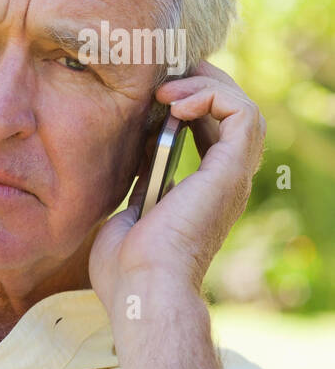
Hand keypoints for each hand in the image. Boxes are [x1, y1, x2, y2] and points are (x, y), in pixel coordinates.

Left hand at [89, 59, 266, 310]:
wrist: (141, 289)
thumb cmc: (125, 267)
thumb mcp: (128, 209)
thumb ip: (141, 180)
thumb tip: (135, 151)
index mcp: (202, 190)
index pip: (210, 129)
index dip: (186, 102)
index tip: (148, 94)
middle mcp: (223, 181)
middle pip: (230, 112)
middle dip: (198, 84)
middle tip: (160, 79)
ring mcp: (230, 176)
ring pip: (242, 107)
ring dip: (205, 85)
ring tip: (165, 90)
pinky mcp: (230, 172)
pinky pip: (243, 114)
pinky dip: (213, 96)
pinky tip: (175, 105)